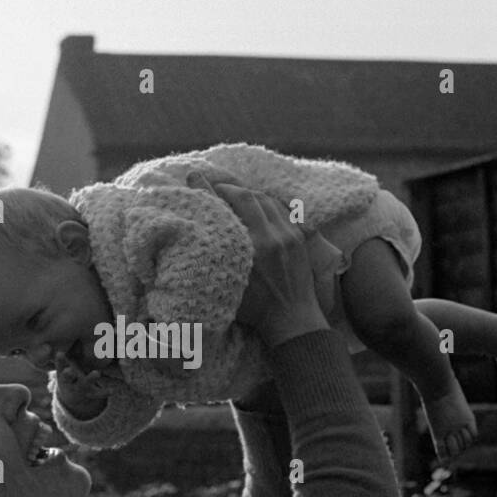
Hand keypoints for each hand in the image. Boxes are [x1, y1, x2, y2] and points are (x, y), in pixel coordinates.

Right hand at [54, 351, 113, 419]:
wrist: (71, 394)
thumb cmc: (68, 371)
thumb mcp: (65, 363)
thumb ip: (65, 351)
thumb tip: (67, 323)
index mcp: (61, 372)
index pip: (59, 365)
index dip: (59, 360)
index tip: (59, 353)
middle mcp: (69, 381)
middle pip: (67, 378)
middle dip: (68, 374)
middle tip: (69, 371)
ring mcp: (79, 388)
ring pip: (84, 384)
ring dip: (90, 378)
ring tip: (97, 373)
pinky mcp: (89, 394)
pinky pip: (97, 393)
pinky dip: (104, 392)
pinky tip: (112, 390)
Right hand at [186, 172, 327, 346]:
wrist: (292, 319)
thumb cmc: (255, 309)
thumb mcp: (228, 284)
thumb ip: (216, 257)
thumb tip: (196, 235)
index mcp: (254, 247)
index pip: (233, 205)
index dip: (213, 188)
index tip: (197, 177)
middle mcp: (273, 236)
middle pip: (251, 196)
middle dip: (231, 188)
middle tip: (216, 188)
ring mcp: (289, 235)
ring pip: (269, 200)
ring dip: (250, 193)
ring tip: (235, 194)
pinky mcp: (299, 239)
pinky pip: (284, 210)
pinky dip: (268, 204)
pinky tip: (259, 206)